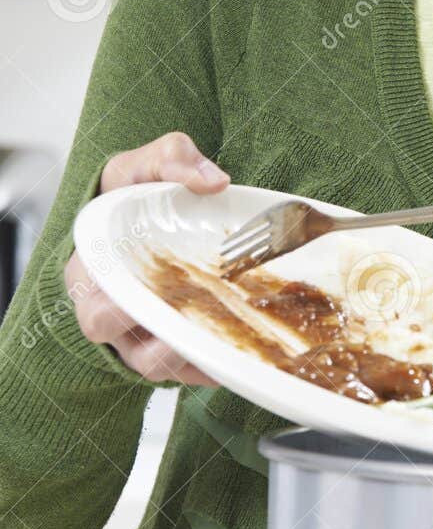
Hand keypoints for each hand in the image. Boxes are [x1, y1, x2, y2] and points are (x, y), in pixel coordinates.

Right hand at [65, 131, 229, 385]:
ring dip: (192, 359)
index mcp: (93, 274)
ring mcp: (143, 334)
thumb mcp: (142, 164)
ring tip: (228, 342)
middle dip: (159, 346)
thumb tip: (214, 181)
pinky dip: (214, 366)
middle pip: (127, 348)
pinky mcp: (175, 344)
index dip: (112, 313)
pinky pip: (191, 369)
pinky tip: (245, 353)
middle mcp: (114, 313)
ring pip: (160, 366)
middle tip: (196, 328)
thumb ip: (171, 159)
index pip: (93, 307)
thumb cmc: (134, 194)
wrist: (154, 212)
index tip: (137, 301)